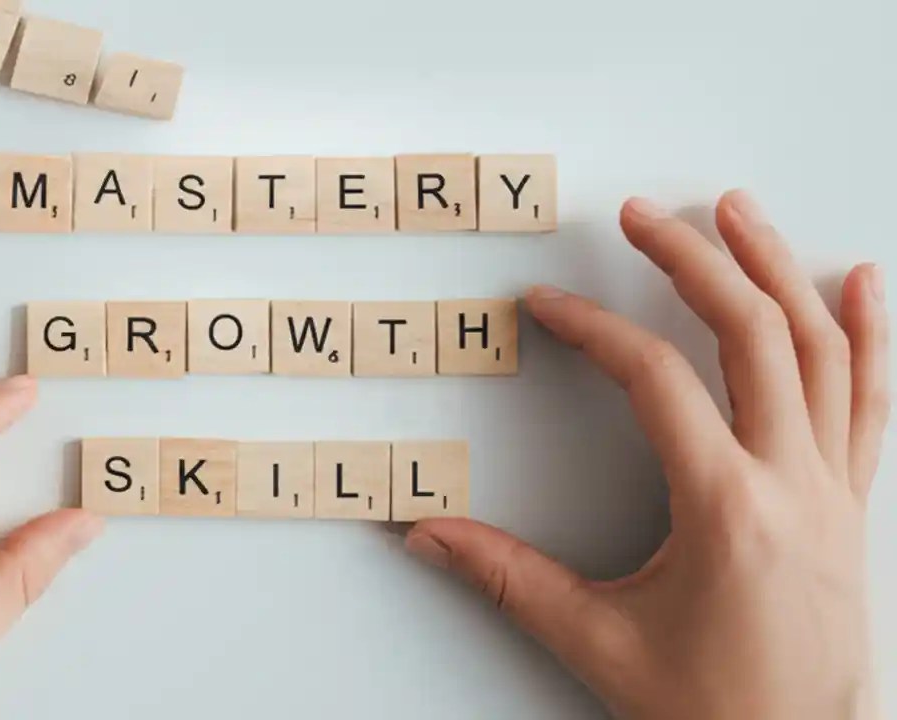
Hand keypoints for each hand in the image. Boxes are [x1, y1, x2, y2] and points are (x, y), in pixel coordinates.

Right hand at [405, 191, 886, 718]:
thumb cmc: (714, 708)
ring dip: (778, 269)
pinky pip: (872, 398)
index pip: (655, 380)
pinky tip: (862, 282)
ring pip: (821, 348)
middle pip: (751, 334)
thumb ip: (508, 580)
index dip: (593, 329)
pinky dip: (870, 332)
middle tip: (645, 216)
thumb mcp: (598, 641)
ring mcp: (832, 487)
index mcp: (725, 508)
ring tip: (739, 211)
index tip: (549, 305)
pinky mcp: (850, 502)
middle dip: (693, 260)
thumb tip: (433, 536)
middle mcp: (791, 483)